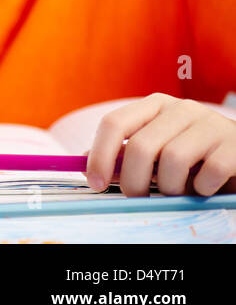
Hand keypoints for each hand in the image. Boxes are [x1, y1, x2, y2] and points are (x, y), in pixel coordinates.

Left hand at [86, 92, 235, 196]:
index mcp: (154, 105)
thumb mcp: (158, 149)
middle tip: (137, 198)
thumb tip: (83, 161)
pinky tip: (204, 187)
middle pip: (141, 147)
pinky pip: (207, 173)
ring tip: (179, 190)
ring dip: (171, 187)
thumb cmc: (193, 155)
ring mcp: (209, 123)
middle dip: (134, 181)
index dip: (100, 155)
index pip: (114, 123)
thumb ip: (125, 153)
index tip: (94, 183)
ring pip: (173, 161)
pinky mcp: (233, 144)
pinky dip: (201, 189)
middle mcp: (180, 108)